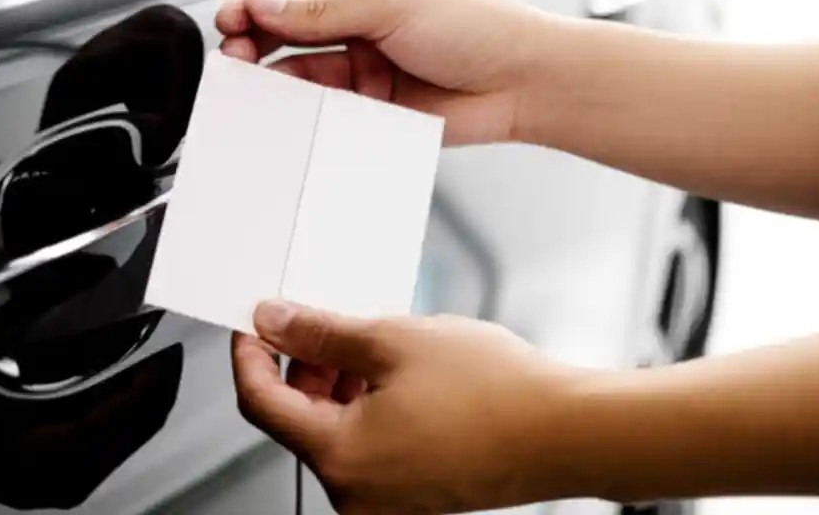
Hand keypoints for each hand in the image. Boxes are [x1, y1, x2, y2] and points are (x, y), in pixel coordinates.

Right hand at [215, 0, 561, 144]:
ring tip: (255, 88)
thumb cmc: (479, 27)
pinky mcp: (374, 107)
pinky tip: (291, 112)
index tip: (231, 19)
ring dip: (276, 79)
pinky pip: (326, 109)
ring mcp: (366, 65)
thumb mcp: (391, 3)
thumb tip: (264, 4)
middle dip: (257, 41)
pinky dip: (304, 111)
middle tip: (235, 58)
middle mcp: (361, 21)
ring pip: (303, 71)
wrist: (524, 83)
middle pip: (289, 28)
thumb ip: (322, 10)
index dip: (257, 0)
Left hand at [231, 300, 581, 513]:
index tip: (254, 324)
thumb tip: (275, 323)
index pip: (260, 402)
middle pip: (297, 420)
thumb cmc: (498, 394)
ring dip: (336, 386)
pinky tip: (391, 374)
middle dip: (301, 366)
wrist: (568, 431)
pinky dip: (366, 409)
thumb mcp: (391, 340)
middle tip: (318, 322)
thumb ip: (320, 333)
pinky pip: (367, 447)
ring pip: (333, 432)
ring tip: (369, 344)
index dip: (250, 353)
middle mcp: (356, 495)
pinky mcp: (411, 497)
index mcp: (341, 459)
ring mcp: (385, 501)